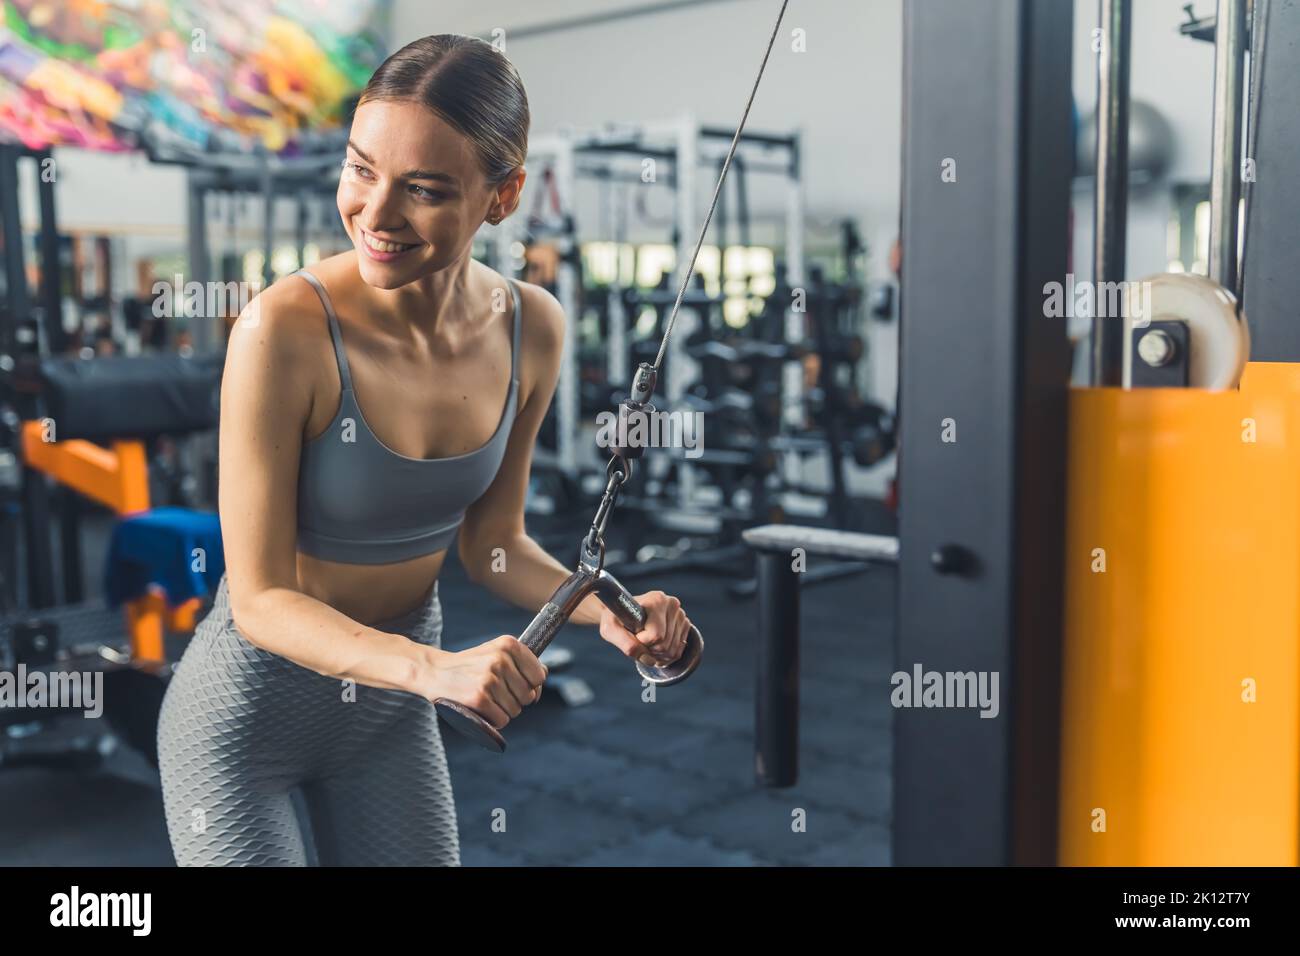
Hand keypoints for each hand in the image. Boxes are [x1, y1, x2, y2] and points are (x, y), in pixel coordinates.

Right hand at [416, 638, 547, 730]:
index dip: (531, 685)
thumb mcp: (496, 653)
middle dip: (515, 699)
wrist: (434, 671)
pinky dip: (493, 720)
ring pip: (516, 710)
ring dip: (503, 710)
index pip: (539, 676)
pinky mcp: (479, 698)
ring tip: (486, 698)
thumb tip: (544, 675)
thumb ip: (523, 662)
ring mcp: (489, 679)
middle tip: (495, 692)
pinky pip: (502, 720)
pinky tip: (481, 709)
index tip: (515, 684)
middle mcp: (500, 659)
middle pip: (528, 695)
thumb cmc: (471, 665)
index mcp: (509, 644)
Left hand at [598, 590, 691, 666]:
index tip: (632, 632)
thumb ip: (626, 644)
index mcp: (656, 600)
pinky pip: (678, 651)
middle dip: (649, 650)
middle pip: (665, 645)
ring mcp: (680, 615)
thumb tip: (648, 660)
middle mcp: (672, 604)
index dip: (641, 642)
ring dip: (656, 654)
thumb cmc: (615, 619)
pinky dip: (665, 656)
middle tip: (638, 639)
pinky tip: (654, 646)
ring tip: (645, 642)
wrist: (622, 612)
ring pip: (673, 651)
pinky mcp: (684, 625)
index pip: (656, 635)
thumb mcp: (610, 630)